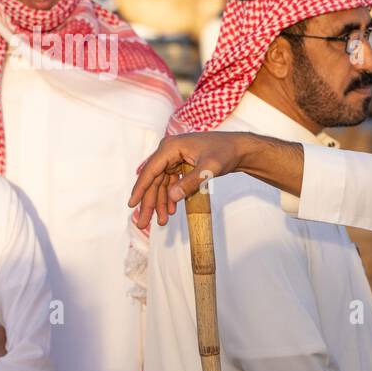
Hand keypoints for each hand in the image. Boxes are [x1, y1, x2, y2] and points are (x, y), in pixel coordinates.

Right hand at [128, 131, 296, 229]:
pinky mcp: (180, 164)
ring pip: (161, 184)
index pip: (151, 170)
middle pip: (154, 180)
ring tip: (161, 222)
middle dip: (149, 203)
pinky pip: (170, 183)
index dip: (140, 189)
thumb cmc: (226, 153)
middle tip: (143, 223)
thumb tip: (171, 197)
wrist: (240, 149)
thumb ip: (191, 182)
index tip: (132, 205)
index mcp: (171, 147)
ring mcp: (174, 158)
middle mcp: (169, 151)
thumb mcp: (210, 168)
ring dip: (160, 203)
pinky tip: (171, 211)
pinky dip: (170, 197)